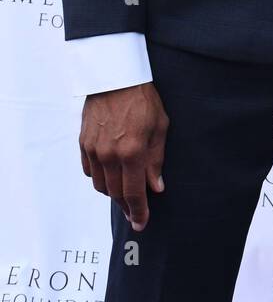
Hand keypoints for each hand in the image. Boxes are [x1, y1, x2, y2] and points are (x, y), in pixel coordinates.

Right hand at [79, 83, 168, 232]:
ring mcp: (94, 149)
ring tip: (124, 192)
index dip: (138, 212)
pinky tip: (110, 174)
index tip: (141, 224)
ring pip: (100, 185)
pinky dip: (100, 177)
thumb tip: (156, 187)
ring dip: (113, 192)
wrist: (115, 77)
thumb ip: (156, 160)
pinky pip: (90, 171)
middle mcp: (110, 155)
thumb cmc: (142, 99)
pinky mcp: (83, 143)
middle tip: (135, 212)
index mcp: (132, 152)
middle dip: (126, 206)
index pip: (133, 193)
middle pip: (115, 193)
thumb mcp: (160, 127)